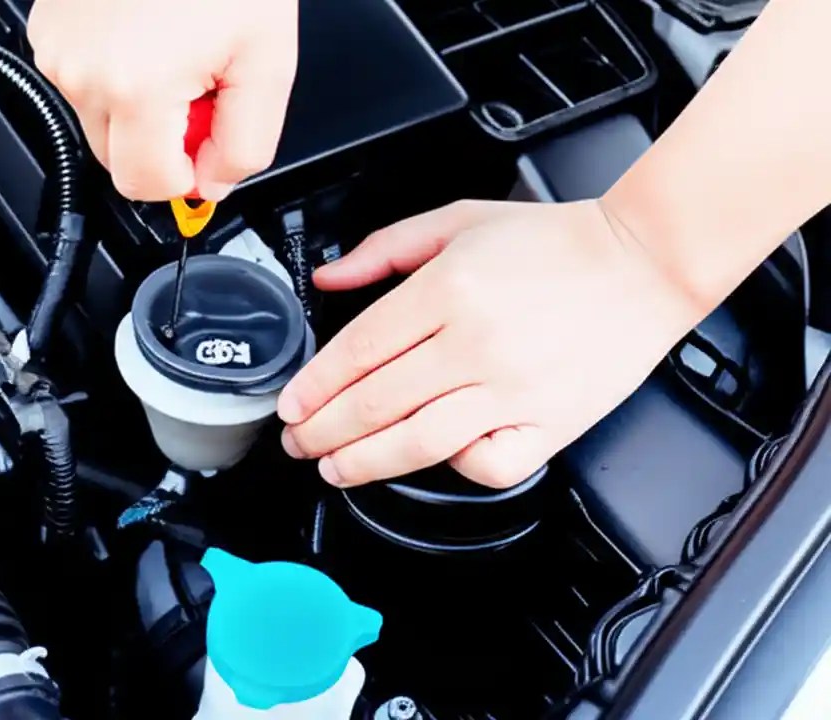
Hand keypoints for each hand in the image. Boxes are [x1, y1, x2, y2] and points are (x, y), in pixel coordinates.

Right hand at [27, 0, 297, 201]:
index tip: (209, 143)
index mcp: (134, 88)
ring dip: (139, 105)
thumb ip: (244, 143)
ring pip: (100, 121)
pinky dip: (116, 72)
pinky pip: (82, 81)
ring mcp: (57, 49)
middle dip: (163, 140)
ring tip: (175, 49)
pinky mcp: (47, 28)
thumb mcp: (267, 61)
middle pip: (119, 159)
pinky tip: (148, 33)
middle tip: (201, 85)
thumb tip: (213, 184)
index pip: (145, 184)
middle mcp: (81, 73)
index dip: (188, 175)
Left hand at [277, 199, 708, 488]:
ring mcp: (514, 389)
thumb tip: (329, 278)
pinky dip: (452, 469)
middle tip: (297, 443)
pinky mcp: (551, 423)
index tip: (290, 406)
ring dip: (363, 462)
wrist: (645, 263)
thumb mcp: (459, 222)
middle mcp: (477, 343)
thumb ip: (385, 249)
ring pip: (418, 442)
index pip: (358, 351)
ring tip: (333, 468)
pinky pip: (487, 464)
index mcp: (449, 289)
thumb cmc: (555, 243)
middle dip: (322, 431)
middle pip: (376, 402)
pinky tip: (425, 462)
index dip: (314, 386)